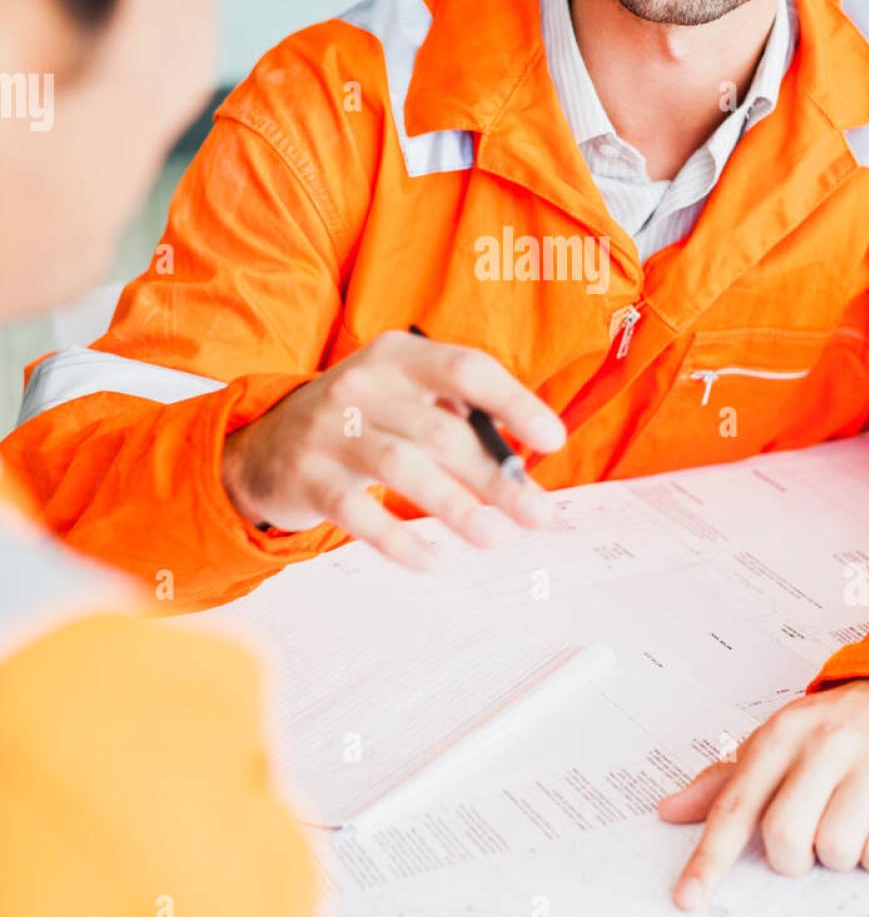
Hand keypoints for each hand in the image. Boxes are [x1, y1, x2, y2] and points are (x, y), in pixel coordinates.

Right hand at [221, 330, 565, 567]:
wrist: (267, 446)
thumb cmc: (362, 420)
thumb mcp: (404, 396)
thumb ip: (458, 415)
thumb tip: (524, 458)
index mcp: (398, 356)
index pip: (466, 370)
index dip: (514, 402)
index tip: (554, 438)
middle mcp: (362, 385)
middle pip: (440, 430)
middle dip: (494, 476)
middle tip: (537, 514)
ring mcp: (329, 430)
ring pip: (402, 468)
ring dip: (453, 506)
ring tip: (493, 537)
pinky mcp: (308, 478)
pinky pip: (357, 512)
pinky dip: (396, 539)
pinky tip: (431, 561)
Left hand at [659, 679, 868, 908]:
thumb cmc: (840, 727)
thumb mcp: (780, 740)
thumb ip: (725, 779)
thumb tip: (669, 812)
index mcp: (782, 733)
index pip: (735, 805)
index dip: (710, 858)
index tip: (689, 898)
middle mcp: (824, 743)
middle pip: (784, 837)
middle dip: (791, 857)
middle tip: (807, 838)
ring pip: (835, 851)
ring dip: (839, 854)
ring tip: (852, 819)